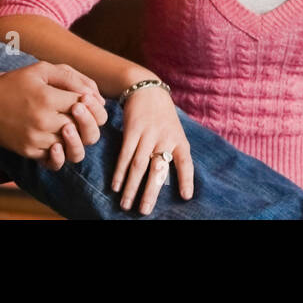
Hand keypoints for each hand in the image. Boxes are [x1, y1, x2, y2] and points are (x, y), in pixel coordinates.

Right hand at [0, 62, 106, 170]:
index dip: (91, 101)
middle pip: (84, 129)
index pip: (85, 104)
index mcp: (47, 98)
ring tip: (71, 126)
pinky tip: (59, 139)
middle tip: (82, 113)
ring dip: (78, 138)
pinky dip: (62, 152)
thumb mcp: (40, 70)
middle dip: (90, 120)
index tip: (84, 98)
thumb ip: (70, 77)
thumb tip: (94, 94)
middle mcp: (43, 121)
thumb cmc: (13, 83)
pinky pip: (55, 160)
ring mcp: (36, 139)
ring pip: (73, 148)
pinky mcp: (28, 152)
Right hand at [112, 84, 193, 214]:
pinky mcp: (132, 131)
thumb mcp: (175, 131)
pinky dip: (120, 172)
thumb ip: (174, 152)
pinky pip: (125, 155)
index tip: (185, 197)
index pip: (185, 163)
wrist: (148, 90)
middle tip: (144, 211)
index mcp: (180, 140)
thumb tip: (170, 181)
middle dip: (150, 192)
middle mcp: (165, 139)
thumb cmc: (163, 116)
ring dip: (131, 187)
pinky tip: (116, 186)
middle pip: (158, 170)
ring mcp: (148, 135)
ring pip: (139, 166)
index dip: (186, 180)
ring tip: (126, 205)